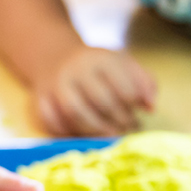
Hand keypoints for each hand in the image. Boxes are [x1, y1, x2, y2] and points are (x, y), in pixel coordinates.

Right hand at [35, 47, 154, 136]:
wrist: (54, 56)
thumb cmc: (97, 67)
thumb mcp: (123, 64)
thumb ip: (144, 81)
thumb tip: (151, 107)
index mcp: (100, 58)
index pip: (124, 87)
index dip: (135, 105)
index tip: (139, 111)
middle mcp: (75, 69)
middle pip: (101, 102)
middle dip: (120, 120)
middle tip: (128, 128)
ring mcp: (55, 84)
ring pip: (75, 113)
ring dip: (96, 130)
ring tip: (110, 134)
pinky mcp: (40, 99)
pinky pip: (52, 121)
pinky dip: (67, 131)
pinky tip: (81, 132)